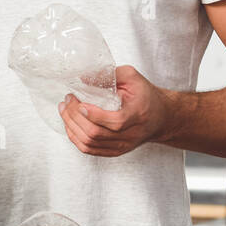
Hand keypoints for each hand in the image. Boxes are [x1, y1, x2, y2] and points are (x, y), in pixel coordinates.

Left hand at [57, 65, 172, 156]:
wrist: (161, 117)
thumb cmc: (146, 95)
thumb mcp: (132, 77)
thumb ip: (108, 74)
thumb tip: (82, 77)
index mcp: (138, 114)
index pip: (115, 121)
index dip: (93, 114)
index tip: (79, 101)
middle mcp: (131, 134)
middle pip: (96, 134)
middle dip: (75, 117)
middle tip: (68, 100)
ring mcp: (122, 145)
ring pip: (90, 143)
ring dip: (72, 126)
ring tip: (65, 110)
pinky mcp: (115, 151)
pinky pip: (90, 149)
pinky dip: (75, 137)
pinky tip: (70, 124)